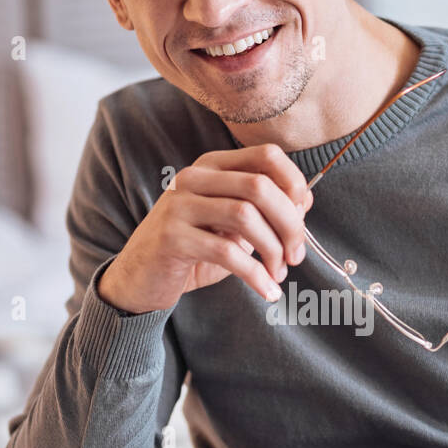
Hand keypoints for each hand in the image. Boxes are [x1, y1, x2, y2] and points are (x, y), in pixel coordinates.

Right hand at [97, 142, 313, 313]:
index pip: (266, 156)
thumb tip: (305, 200)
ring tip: (278, 275)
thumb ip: (264, 211)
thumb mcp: (232, 228)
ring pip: (246, 216)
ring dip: (273, 250)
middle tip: (296, 256)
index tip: (302, 218)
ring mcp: (179, 205)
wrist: (141, 279)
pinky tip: (266, 291)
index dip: (294, 183)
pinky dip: (255, 275)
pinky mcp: (172, 237)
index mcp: (212, 166)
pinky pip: (226, 252)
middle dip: (289, 224)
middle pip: (260, 186)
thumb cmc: (193, 252)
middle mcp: (194, 178)